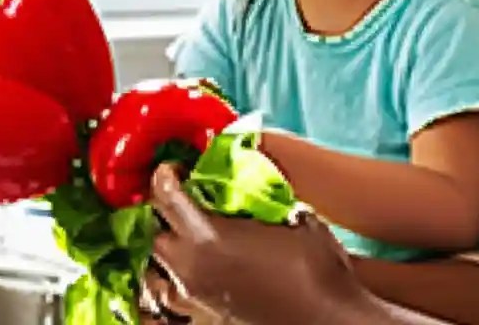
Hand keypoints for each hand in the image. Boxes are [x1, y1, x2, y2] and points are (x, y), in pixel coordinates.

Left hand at [144, 164, 375, 324]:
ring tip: (178, 241)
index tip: (176, 169)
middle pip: (155, 233)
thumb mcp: (297, 219)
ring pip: (153, 270)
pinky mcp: (201, 317)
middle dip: (164, 214)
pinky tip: (179, 280)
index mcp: (207, 236)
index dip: (167, 176)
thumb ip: (271, 201)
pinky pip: (164, 303)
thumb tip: (266, 189)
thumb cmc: (314, 268)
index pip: (166, 196)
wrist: (324, 318)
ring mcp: (192, 296)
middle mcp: (190, 267)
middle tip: (182, 201)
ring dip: (161, 253)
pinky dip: (165, 287)